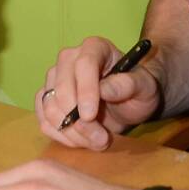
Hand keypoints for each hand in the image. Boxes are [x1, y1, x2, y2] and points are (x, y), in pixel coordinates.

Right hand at [36, 36, 161, 150]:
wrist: (129, 103)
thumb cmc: (138, 90)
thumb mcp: (144, 87)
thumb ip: (128, 85)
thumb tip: (104, 89)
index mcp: (94, 48)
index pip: (83, 64)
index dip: (85, 90)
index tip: (91, 116)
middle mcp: (69, 59)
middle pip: (61, 87)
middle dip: (78, 119)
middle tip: (102, 139)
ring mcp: (54, 79)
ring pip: (50, 107)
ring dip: (72, 132)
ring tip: (96, 141)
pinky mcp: (47, 100)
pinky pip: (44, 120)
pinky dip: (61, 136)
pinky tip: (81, 140)